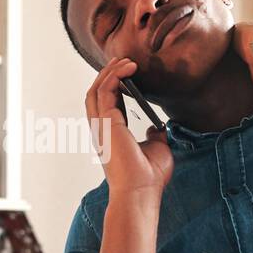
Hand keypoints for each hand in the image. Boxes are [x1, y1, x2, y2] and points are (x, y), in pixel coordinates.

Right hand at [84, 57, 172, 195]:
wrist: (141, 191)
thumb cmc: (148, 176)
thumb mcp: (156, 148)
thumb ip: (153, 134)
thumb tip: (156, 126)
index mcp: (111, 135)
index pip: (109, 103)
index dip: (117, 86)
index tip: (129, 73)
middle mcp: (102, 129)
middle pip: (97, 93)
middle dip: (108, 74)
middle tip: (124, 60)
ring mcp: (101, 126)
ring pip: (96, 89)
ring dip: (109, 72)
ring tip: (126, 60)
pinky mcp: (106, 123)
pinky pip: (105, 91)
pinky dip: (114, 76)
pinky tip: (128, 68)